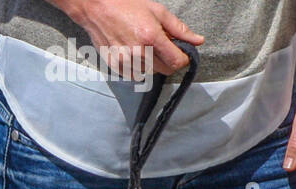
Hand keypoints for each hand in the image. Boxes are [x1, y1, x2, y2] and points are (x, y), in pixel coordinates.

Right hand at [65, 0, 203, 78]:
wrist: (97, 9)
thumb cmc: (127, 6)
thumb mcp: (157, 11)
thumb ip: (178, 29)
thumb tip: (198, 41)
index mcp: (151, 37)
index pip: (176, 61)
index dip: (183, 59)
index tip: (182, 53)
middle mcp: (138, 53)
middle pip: (165, 70)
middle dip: (169, 61)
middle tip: (164, 47)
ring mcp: (125, 61)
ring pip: (150, 73)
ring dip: (153, 63)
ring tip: (145, 47)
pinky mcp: (115, 66)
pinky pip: (134, 75)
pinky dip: (138, 67)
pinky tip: (133, 52)